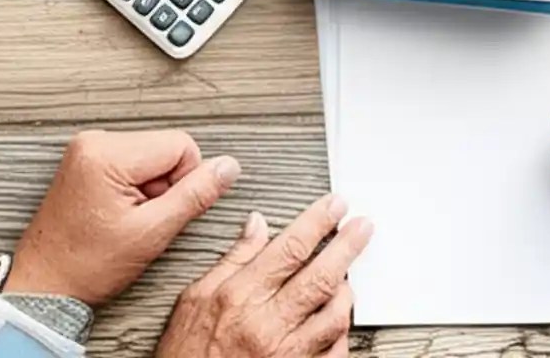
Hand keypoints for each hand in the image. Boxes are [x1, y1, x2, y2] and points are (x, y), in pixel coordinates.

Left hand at [3, 130, 240, 305]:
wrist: (45, 285)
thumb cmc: (86, 265)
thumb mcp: (153, 232)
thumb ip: (196, 194)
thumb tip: (229, 167)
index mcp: (106, 153)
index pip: (182, 145)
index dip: (185, 182)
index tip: (160, 211)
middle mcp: (93, 141)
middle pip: (167, 148)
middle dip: (167, 185)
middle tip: (141, 219)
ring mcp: (87, 150)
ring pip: (154, 157)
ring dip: (153, 189)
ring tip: (127, 219)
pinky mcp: (87, 160)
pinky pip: (135, 164)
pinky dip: (137, 189)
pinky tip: (119, 213)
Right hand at [157, 194, 371, 357]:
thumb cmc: (186, 353)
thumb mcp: (195, 298)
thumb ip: (232, 259)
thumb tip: (256, 224)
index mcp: (239, 298)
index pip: (289, 249)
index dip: (318, 222)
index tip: (336, 206)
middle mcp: (266, 325)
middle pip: (320, 277)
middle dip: (348, 247)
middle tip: (363, 227)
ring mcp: (285, 354)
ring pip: (335, 315)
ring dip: (346, 292)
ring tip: (346, 277)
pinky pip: (334, 351)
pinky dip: (341, 332)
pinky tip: (338, 320)